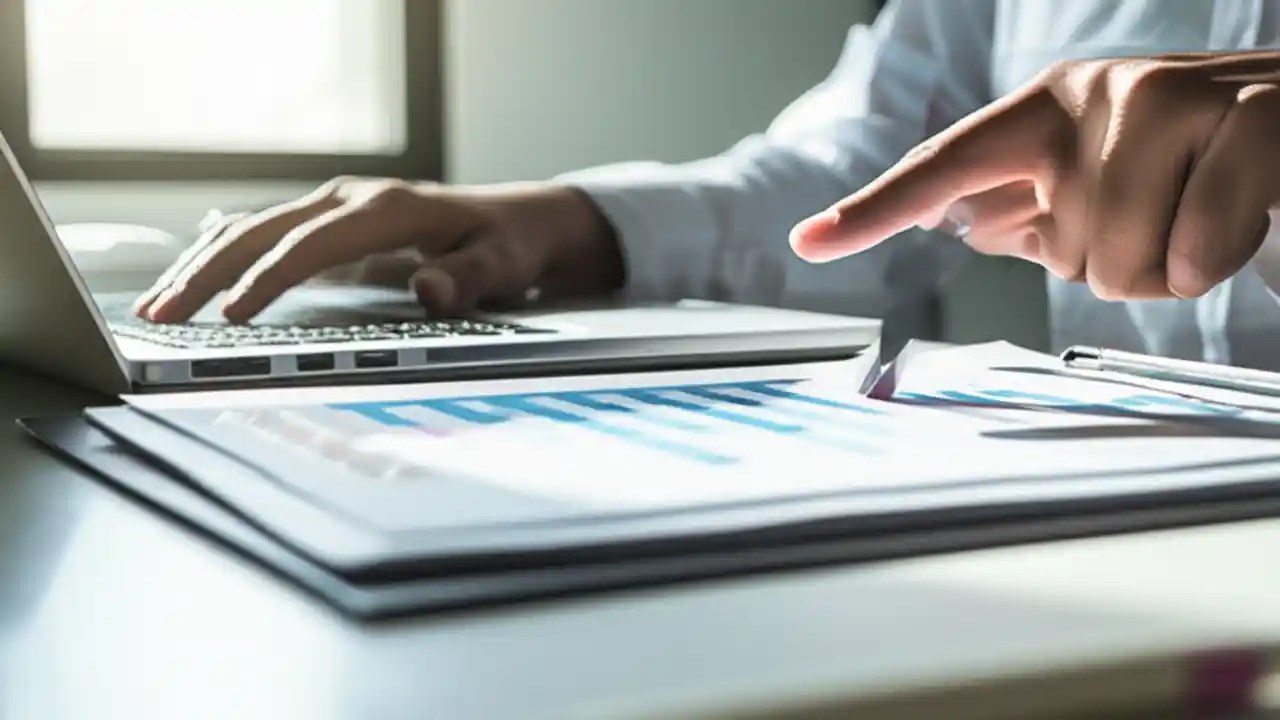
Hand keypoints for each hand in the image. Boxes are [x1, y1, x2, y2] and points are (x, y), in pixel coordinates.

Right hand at [134, 178, 622, 322]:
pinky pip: (265, 237)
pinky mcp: (329, 225)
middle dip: (209, 274)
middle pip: (262, 231)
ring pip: (252, 230)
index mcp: (388, 208)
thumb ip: (471, 278)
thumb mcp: (505, 264)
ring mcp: (336, 208)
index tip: (231, 317)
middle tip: (162, 315)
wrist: (518, 220)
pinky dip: (223, 258)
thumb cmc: (509, 243)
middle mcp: (352, 199)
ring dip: (203, 266)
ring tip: (158, 304)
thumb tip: (430, 289)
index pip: (311, 244)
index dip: (268, 280)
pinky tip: (191, 279)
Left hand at [790, 52, 1279, 299]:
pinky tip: (1236, 223)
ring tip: (1204, 215)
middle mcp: (1103, 92)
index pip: (947, 163)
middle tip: (1169, 215)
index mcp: (1054, 106)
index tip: (807, 244)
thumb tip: (958, 221)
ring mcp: (1177, 101)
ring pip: (1120, 265)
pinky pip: (1191, 255)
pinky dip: (1212, 264)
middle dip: (1117, 262)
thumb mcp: (1112, 172)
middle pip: (1060, 253)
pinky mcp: (1253, 123)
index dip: (875, 208)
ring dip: (1166, 270)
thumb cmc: (1206, 158)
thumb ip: (1034, 199)